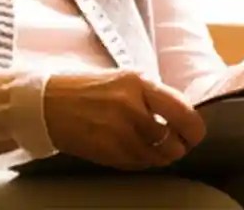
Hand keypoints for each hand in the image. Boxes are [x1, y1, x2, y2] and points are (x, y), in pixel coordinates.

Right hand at [43, 69, 204, 170]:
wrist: (48, 103)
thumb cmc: (88, 89)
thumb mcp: (124, 79)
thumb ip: (152, 95)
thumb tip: (181, 114)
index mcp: (139, 83)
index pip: (182, 110)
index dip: (194, 127)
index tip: (196, 133)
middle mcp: (131, 107)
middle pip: (172, 139)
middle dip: (180, 147)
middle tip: (179, 146)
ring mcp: (118, 131)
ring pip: (156, 156)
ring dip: (161, 157)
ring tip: (157, 151)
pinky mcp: (105, 150)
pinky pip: (136, 163)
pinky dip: (142, 161)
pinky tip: (136, 152)